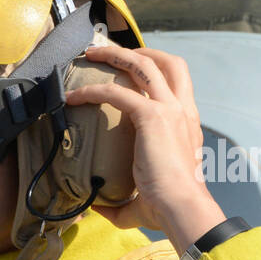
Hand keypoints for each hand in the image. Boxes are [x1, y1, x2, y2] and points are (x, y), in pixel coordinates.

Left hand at [64, 46, 225, 251]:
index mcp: (187, 124)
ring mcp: (170, 110)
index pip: (176, 82)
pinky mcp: (152, 116)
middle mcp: (182, 111)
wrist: (182, 207)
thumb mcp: (143, 201)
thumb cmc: (167, 209)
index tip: (128, 71)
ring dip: (115, 54)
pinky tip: (73, 98)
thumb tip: (97, 209)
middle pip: (166, 62)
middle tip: (107, 52)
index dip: (153, 69)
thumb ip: (120, 204)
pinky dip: (93, 90)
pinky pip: (116, 92)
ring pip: (144, 64)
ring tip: (90, 54)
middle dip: (136, 50)